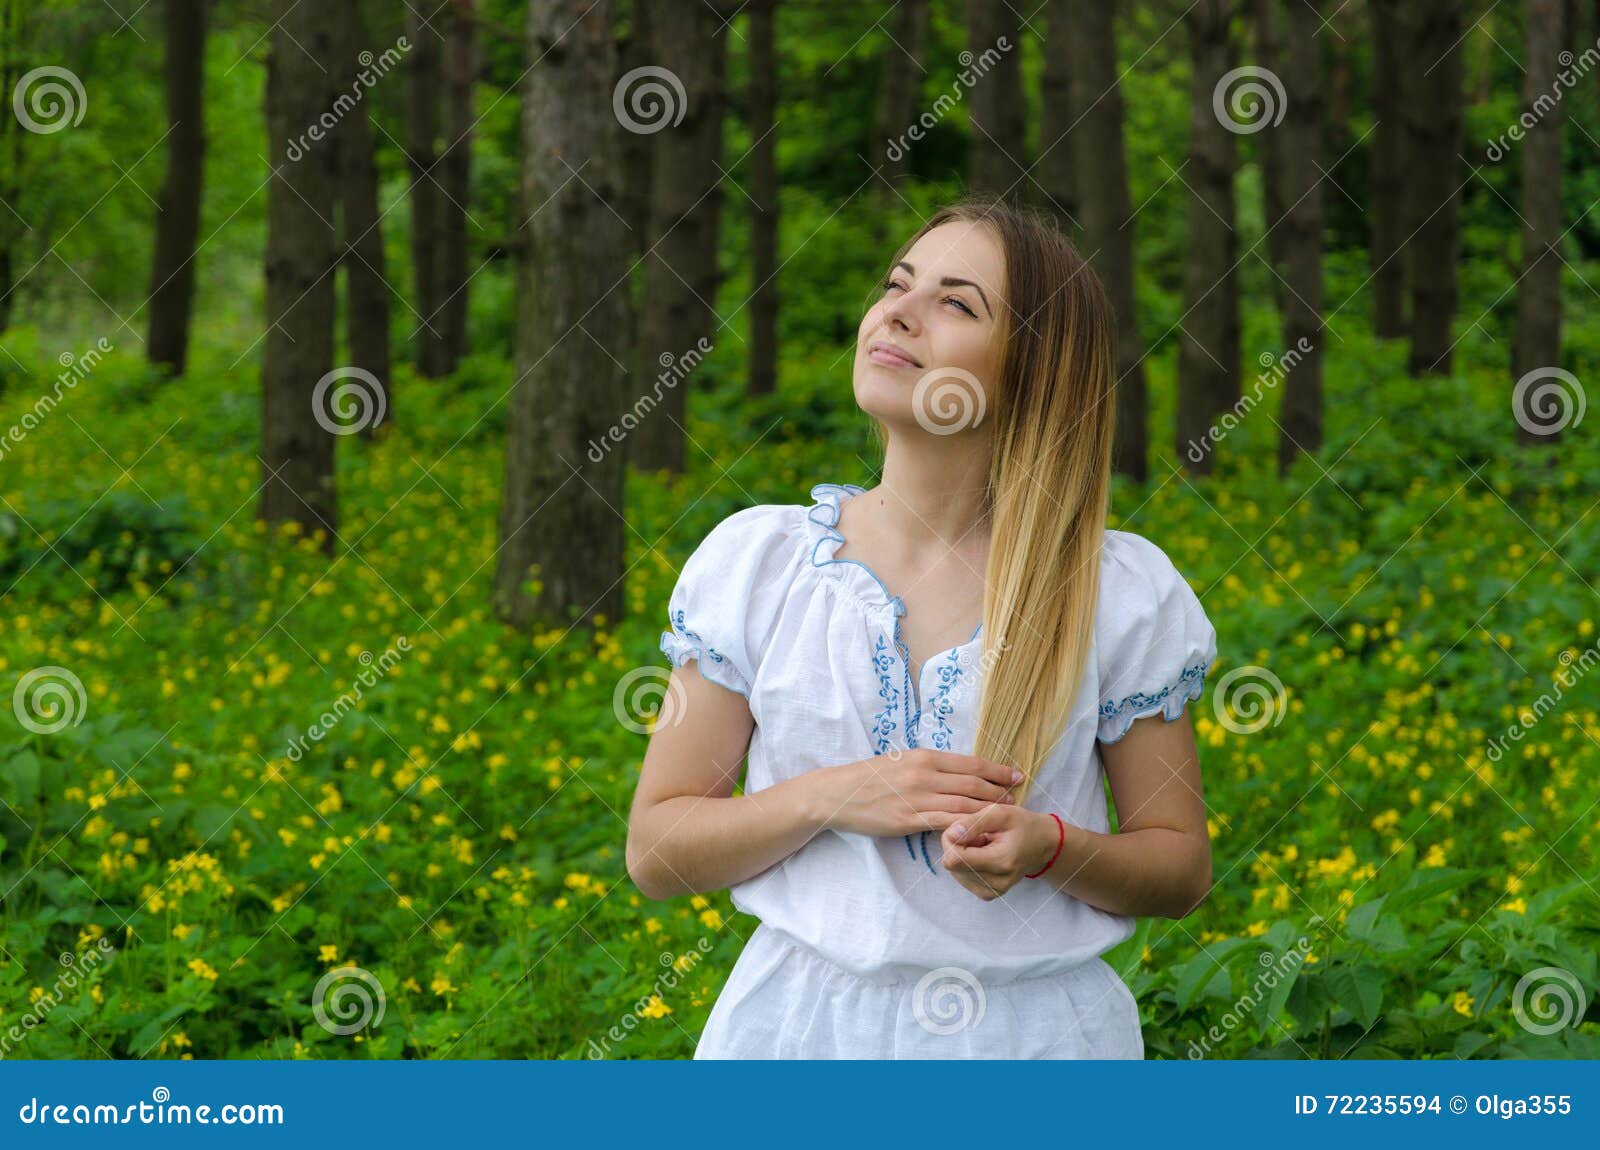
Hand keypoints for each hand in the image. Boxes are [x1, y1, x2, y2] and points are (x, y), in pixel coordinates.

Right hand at [813, 749, 1023, 837]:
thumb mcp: (901, 761)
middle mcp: (924, 775)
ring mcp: (917, 798)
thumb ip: (928, 766)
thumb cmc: (868, 777)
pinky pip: (944, 823)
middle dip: (999, 791)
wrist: (838, 794)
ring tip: (1004, 814)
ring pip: (964, 805)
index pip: (970, 763)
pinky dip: (965, 826)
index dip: (996, 770)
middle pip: (973, 784)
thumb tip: (955, 772)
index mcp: (924, 757)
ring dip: (988, 810)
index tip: (1015, 775)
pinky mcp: (908, 820)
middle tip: (1016, 797)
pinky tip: (979, 831)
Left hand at [940, 804, 1062, 900]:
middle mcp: (996, 883)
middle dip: (957, 845)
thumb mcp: (1001, 813)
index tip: (965, 827)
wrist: (1044, 845)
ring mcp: (992, 892)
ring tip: (984, 844)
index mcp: (1000, 862)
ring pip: (954, 871)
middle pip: (951, 865)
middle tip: (979, 834)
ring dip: (963, 854)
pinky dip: (968, 863)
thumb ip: (973, 823)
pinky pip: (962, 877)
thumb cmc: (1023, 825)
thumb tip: (951, 834)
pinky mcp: (988, 894)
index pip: (953, 859)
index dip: (951, 840)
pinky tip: (983, 854)